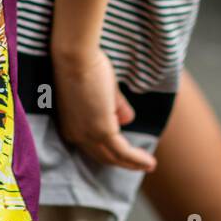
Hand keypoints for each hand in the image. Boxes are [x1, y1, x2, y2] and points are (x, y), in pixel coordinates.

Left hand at [52, 46, 157, 171]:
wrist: (76, 55)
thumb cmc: (85, 64)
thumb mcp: (103, 90)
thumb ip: (114, 106)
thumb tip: (126, 119)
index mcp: (70, 126)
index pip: (92, 146)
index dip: (110, 151)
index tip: (126, 154)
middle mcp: (75, 135)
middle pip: (103, 156)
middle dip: (123, 163)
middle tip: (141, 165)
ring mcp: (88, 134)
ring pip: (114, 157)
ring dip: (133, 164)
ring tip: (150, 165)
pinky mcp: (101, 130)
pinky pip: (123, 152)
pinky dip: (137, 159)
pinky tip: (149, 162)